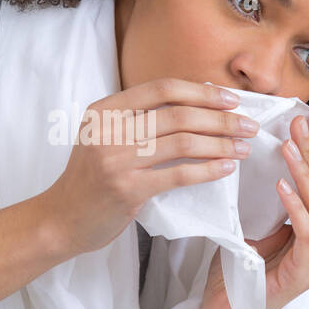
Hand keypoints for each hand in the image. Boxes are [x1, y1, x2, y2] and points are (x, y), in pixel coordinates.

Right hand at [39, 78, 259, 255]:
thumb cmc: (91, 179)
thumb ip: (141, 118)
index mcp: (104, 110)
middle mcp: (108, 130)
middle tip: (248, 126)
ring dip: (220, 144)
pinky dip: (207, 170)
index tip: (231, 100)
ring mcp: (116, 160)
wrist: (61, 219)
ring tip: (243, 148)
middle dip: (221, 119)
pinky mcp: (127, 190)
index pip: (162, 89)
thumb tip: (200, 97)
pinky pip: (178, 175)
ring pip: (183, 143)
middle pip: (178, 115)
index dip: (201, 92)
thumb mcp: (105, 136)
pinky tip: (225, 168)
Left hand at [195, 112, 308, 308]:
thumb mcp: (252, 229)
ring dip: (305, 172)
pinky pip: (306, 232)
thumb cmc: (234, 276)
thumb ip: (265, 203)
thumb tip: (258, 161)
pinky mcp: (303, 274)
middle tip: (302, 121)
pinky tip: (281, 185)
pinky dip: (295, 206)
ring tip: (289, 145)